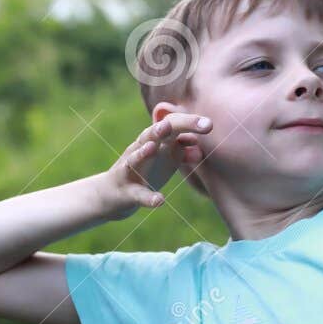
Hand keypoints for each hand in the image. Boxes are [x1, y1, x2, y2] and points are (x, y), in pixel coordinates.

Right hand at [97, 104, 212, 218]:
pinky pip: (138, 194)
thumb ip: (182, 151)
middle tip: (191, 124)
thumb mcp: (166, 160)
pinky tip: (160, 200)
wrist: (113, 195)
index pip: (170, 125)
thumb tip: (199, 145)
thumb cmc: (144, 172)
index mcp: (153, 141)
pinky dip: (149, 198)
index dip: (189, 123)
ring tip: (153, 147)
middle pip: (153, 134)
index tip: (209, 125)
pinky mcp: (127, 191)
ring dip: (143, 152)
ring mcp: (130, 170)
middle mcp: (139, 150)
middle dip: (171, 127)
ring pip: (135, 157)